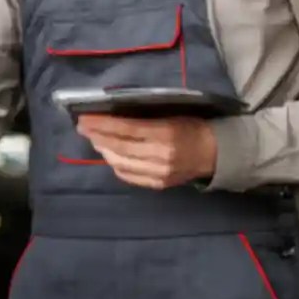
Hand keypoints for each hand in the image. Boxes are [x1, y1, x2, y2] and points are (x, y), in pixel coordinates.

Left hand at [76, 115, 217, 189]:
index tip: (84, 118)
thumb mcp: (170, 115)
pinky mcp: (158, 184)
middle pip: (119, 147)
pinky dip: (116, 165)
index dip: (101, 124)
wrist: (215, 153)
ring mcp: (159, 173)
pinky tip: (110, 155)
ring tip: (95, 140)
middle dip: (97, 136)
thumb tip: (112, 117)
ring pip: (121, 163)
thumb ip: (143, 118)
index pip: (125, 129)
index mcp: (164, 133)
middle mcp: (160, 155)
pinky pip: (129, 176)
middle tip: (83, 127)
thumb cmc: (192, 127)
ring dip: (104, 150)